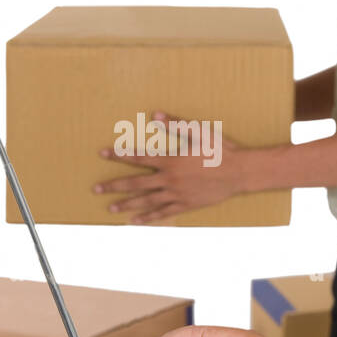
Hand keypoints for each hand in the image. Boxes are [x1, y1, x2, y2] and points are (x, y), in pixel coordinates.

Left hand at [93, 109, 246, 222]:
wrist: (240, 173)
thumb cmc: (221, 150)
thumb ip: (176, 125)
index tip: (103, 153)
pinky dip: (148, 217)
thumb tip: (156, 115)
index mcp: (171, 160)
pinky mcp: (186, 205)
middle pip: (136, 183)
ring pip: (146, 201)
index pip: (139, 157)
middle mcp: (170, 179)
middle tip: (96, 189)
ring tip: (110, 208)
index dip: (120, 155)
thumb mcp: (199, 132)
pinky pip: (163, 213)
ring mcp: (177, 194)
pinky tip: (135, 221)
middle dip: (114, 185)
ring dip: (127, 204)